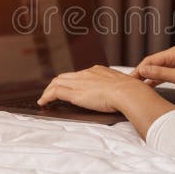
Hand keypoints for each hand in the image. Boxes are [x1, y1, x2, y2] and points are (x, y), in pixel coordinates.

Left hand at [38, 65, 156, 112]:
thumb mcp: (123, 86)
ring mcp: (80, 82)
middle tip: (51, 93)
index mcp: (98, 70)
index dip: (71, 81)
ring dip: (49, 91)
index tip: (69, 86)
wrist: (128, 92)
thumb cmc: (131, 92)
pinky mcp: (74, 93)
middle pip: (65, 76)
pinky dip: (47, 96)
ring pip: (57, 83)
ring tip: (45, 99)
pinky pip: (55, 92)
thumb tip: (124, 95)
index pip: (79, 74)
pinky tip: (43, 103)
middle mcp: (86, 74)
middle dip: (56, 84)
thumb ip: (118, 89)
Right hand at [130, 45, 174, 93]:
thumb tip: (144, 70)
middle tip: (132, 82)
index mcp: (174, 53)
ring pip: (156, 70)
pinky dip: (155, 80)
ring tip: (137, 85)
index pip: (151, 59)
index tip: (132, 77)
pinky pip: (162, 74)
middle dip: (142, 73)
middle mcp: (173, 56)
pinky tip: (148, 86)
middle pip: (152, 64)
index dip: (140, 69)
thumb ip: (159, 73)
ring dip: (148, 77)